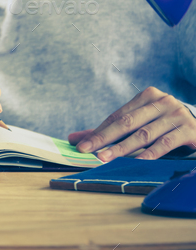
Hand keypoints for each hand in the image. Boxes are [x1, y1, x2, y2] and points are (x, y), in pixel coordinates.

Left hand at [69, 87, 195, 161]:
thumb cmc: (166, 125)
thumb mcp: (142, 123)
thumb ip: (110, 130)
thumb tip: (74, 138)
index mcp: (147, 96)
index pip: (117, 116)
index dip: (98, 131)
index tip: (81, 145)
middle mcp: (162, 102)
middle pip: (127, 122)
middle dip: (104, 138)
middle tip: (87, 150)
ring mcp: (176, 115)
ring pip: (144, 134)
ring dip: (122, 148)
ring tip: (105, 158)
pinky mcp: (189, 130)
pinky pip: (164, 143)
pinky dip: (149, 154)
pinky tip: (135, 162)